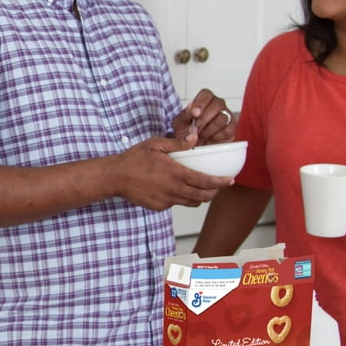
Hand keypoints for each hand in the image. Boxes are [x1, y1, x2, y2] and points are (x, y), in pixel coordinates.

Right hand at [113, 135, 234, 209]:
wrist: (115, 177)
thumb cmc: (135, 158)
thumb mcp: (156, 144)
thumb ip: (178, 143)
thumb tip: (195, 137)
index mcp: (176, 173)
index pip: (205, 181)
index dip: (220, 182)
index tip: (230, 180)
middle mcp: (173, 190)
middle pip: (202, 197)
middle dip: (214, 192)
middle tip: (219, 186)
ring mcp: (166, 201)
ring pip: (191, 202)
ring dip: (199, 196)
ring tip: (201, 187)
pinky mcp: (159, 207)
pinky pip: (176, 204)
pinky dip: (181, 197)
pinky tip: (177, 188)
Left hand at [172, 88, 235, 144]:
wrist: (193, 149)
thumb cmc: (187, 134)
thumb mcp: (179, 126)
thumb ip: (184, 118)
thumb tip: (191, 114)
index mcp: (204, 101)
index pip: (206, 94)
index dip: (201, 102)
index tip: (194, 113)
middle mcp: (217, 106)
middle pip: (217, 104)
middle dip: (204, 118)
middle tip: (196, 128)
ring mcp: (226, 117)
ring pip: (222, 118)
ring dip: (209, 129)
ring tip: (201, 135)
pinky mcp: (231, 129)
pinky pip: (227, 130)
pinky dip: (216, 136)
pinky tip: (210, 139)